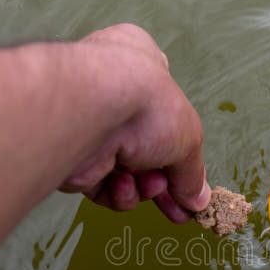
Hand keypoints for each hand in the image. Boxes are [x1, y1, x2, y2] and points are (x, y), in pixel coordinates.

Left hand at [59, 24, 209, 222]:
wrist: (92, 113)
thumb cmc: (144, 104)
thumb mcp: (188, 138)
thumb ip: (192, 172)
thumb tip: (197, 199)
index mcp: (140, 63)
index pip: (164, 107)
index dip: (180, 145)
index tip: (188, 175)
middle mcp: (112, 89)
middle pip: (146, 148)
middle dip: (163, 181)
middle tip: (177, 206)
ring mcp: (90, 123)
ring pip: (124, 170)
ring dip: (142, 187)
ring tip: (149, 186)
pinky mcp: (72, 154)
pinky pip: (101, 183)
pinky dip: (116, 192)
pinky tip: (122, 187)